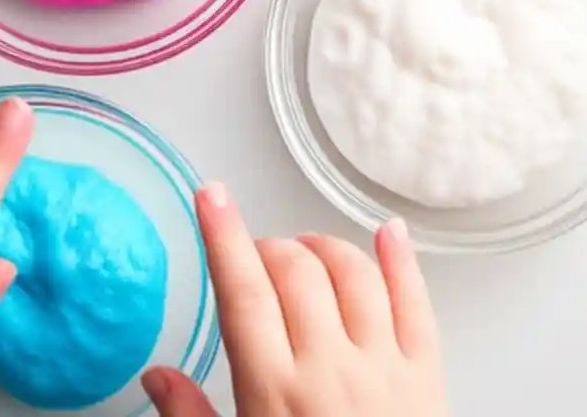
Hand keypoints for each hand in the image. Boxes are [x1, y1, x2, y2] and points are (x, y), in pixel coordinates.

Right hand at [142, 184, 449, 416]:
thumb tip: (157, 378)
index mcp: (273, 390)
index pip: (242, 288)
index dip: (223, 233)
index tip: (210, 196)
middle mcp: (330, 370)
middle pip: (295, 270)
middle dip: (268, 245)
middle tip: (253, 255)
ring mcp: (384, 370)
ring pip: (354, 274)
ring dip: (323, 247)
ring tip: (303, 250)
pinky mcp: (429, 380)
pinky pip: (419, 304)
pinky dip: (402, 261)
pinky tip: (389, 235)